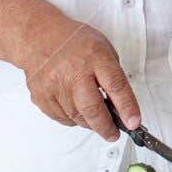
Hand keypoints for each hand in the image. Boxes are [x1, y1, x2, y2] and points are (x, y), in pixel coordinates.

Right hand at [17, 13, 140, 140]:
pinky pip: (62, 118)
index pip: (115, 85)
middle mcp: (73, 71)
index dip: (127, 107)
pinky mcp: (41, 96)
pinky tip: (75, 107)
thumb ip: (112, 77)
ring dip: (89, 122)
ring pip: (77, 117)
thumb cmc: (74, 42)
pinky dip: (72, 118)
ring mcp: (54, 85)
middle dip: (106, 127)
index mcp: (95, 56)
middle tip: (113, 134)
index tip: (134, 123)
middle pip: (92, 108)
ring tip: (94, 116)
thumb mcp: (103, 50)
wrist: (38, 37)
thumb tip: (121, 107)